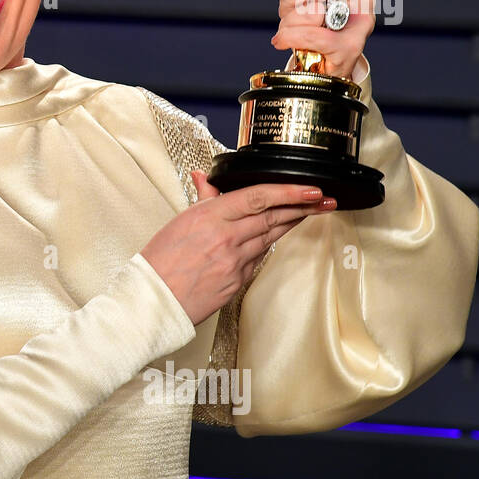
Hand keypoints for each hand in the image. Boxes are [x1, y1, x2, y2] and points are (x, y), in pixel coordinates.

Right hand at [139, 174, 335, 325]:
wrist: (154, 299)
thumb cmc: (160, 262)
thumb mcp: (179, 221)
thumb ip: (202, 199)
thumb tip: (205, 178)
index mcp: (210, 217)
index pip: (258, 197)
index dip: (289, 192)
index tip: (310, 189)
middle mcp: (226, 238)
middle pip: (273, 217)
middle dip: (302, 207)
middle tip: (323, 200)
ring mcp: (235, 261)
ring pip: (271, 237)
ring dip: (292, 223)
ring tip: (310, 213)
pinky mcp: (238, 281)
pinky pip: (259, 258)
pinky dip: (267, 245)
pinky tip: (275, 238)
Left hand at [269, 0, 374, 79]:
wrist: (321, 63)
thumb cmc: (311, 22)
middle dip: (291, 1)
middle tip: (298, 11)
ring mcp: (360, 23)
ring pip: (308, 11)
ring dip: (290, 22)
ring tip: (299, 29)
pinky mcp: (350, 47)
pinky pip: (309, 34)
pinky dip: (289, 37)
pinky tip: (282, 40)